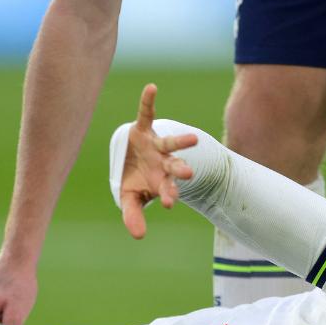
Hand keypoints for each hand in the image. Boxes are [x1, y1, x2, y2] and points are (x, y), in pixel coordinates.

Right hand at [119, 84, 197, 238]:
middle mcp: (162, 162)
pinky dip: (147, 101)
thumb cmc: (135, 180)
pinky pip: (146, 113)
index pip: (168, 188)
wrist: (131, 159)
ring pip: (170, 143)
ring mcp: (155, 145)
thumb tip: (139, 236)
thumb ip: (133, 214)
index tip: (171, 203)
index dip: (169, 194)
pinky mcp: (144, 128)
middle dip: (180, 170)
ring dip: (180, 142)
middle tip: (189, 173)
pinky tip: (151, 87)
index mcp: (161, 179)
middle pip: (174, 166)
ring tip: (194, 139)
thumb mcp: (130, 198)